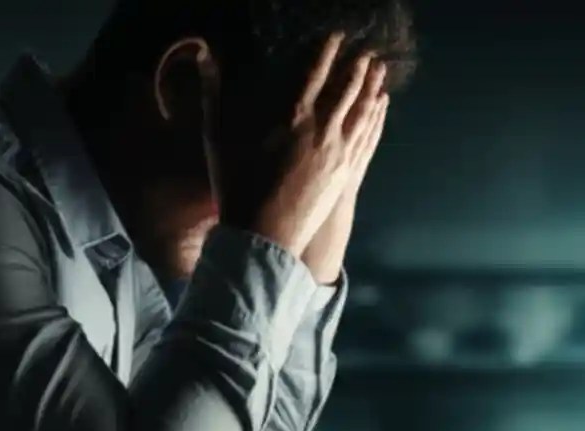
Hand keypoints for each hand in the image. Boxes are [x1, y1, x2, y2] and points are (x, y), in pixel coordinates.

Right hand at [201, 33, 386, 256]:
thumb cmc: (238, 190)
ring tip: (380, 74)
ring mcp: (338, 155)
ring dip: (372, 91)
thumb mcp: (218, 140)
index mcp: (291, 119)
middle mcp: (321, 132)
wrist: (265, 237)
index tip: (337, 38)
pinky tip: (380, 110)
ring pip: (362, 114)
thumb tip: (203, 58)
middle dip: (357, 71)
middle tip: (368, 54)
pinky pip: (367, 140)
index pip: (313, 76)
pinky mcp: (346, 176)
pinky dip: (376, 120)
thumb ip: (212, 96)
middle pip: (346, 92)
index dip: (326, 54)